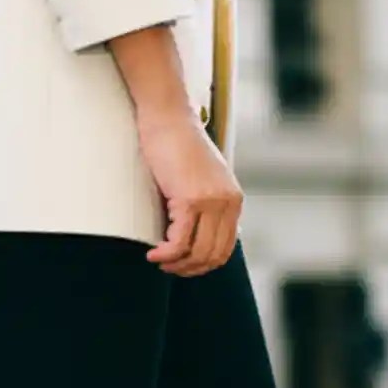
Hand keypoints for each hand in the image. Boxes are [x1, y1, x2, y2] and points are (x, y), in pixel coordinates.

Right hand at [137, 114, 243, 276]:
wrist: (168, 118)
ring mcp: (211, 202)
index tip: (182, 265)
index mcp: (234, 200)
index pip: (226, 248)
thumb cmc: (177, 144)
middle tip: (168, 268)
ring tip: (159, 261)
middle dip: (189, 269)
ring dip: (176, 264)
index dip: (203, 264)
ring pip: (198, 252)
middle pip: (213, 255)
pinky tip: (154, 253)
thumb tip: (195, 234)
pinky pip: (180, 241)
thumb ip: (206, 203)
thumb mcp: (201, 177)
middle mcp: (228, 202)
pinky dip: (166, 253)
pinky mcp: (190, 200)